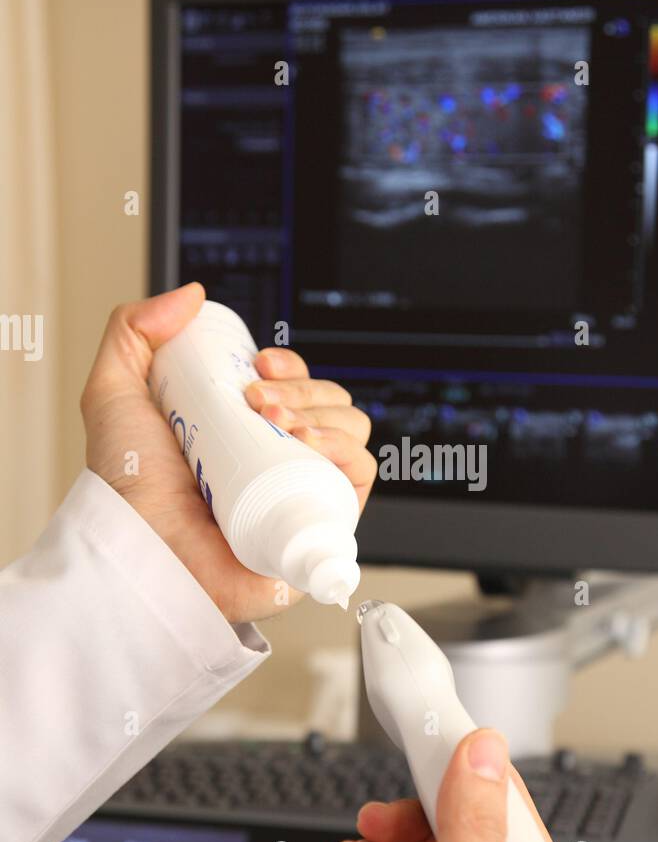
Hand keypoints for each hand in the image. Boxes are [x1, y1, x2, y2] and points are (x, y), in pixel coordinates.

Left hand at [80, 284, 376, 622]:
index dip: (292, 367)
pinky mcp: (321, 527)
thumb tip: (195, 295)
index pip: (297, 388)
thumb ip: (133, 330)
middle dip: (305, 387)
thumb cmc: (126, 491)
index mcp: (247, 434)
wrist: (141, 547)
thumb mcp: (114, 393)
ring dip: (325, 413)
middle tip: (258, 398)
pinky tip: (308, 442)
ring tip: (278, 421)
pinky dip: (346, 449)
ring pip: (351, 432)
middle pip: (329, 404)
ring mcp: (302, 495)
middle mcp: (280, 463)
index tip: (261, 361)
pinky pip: (359, 478)